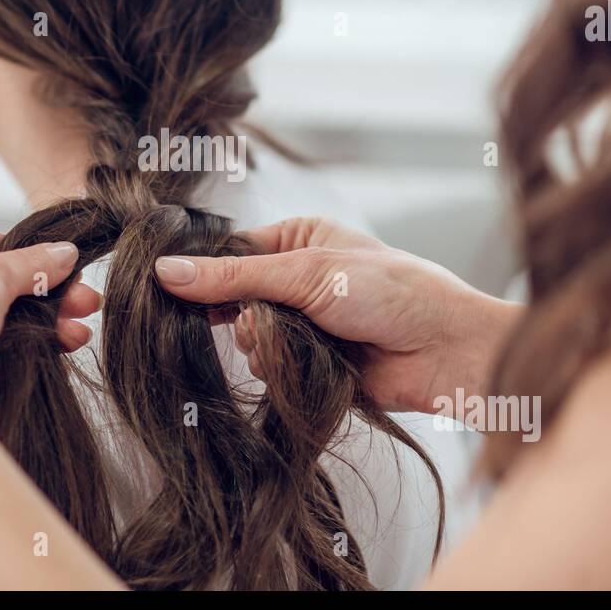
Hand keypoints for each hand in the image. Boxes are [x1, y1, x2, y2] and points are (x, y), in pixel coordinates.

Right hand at [153, 216, 519, 412]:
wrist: (443, 351)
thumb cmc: (391, 292)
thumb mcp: (306, 273)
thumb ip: (234, 278)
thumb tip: (167, 272)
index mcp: (298, 238)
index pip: (230, 252)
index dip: (207, 274)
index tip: (177, 291)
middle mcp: (297, 279)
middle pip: (233, 299)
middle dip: (243, 315)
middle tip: (268, 320)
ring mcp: (304, 322)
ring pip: (248, 339)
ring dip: (265, 345)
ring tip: (301, 341)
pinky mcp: (310, 364)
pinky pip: (269, 369)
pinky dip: (280, 370)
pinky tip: (307, 365)